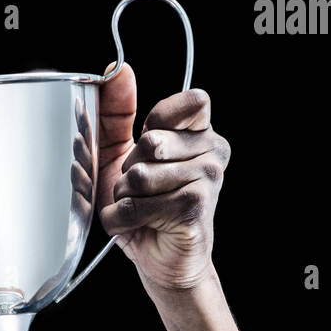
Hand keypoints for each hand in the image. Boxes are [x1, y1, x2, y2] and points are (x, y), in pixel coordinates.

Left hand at [97, 64, 229, 293]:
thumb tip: (117, 69)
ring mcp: (208, 180)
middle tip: (141, 190)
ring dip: (124, 198)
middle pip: (151, 142)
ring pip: (139, 176)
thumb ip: (118, 112)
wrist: (160, 261)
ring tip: (140, 209)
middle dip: (129, 170)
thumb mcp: (121, 154)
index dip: (162, 122)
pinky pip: (136, 205)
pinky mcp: (194, 208)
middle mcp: (213, 152)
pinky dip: (121, 220)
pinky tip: (137, 226)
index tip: (152, 146)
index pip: (193, 101)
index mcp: (201, 133)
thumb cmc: (143, 206)